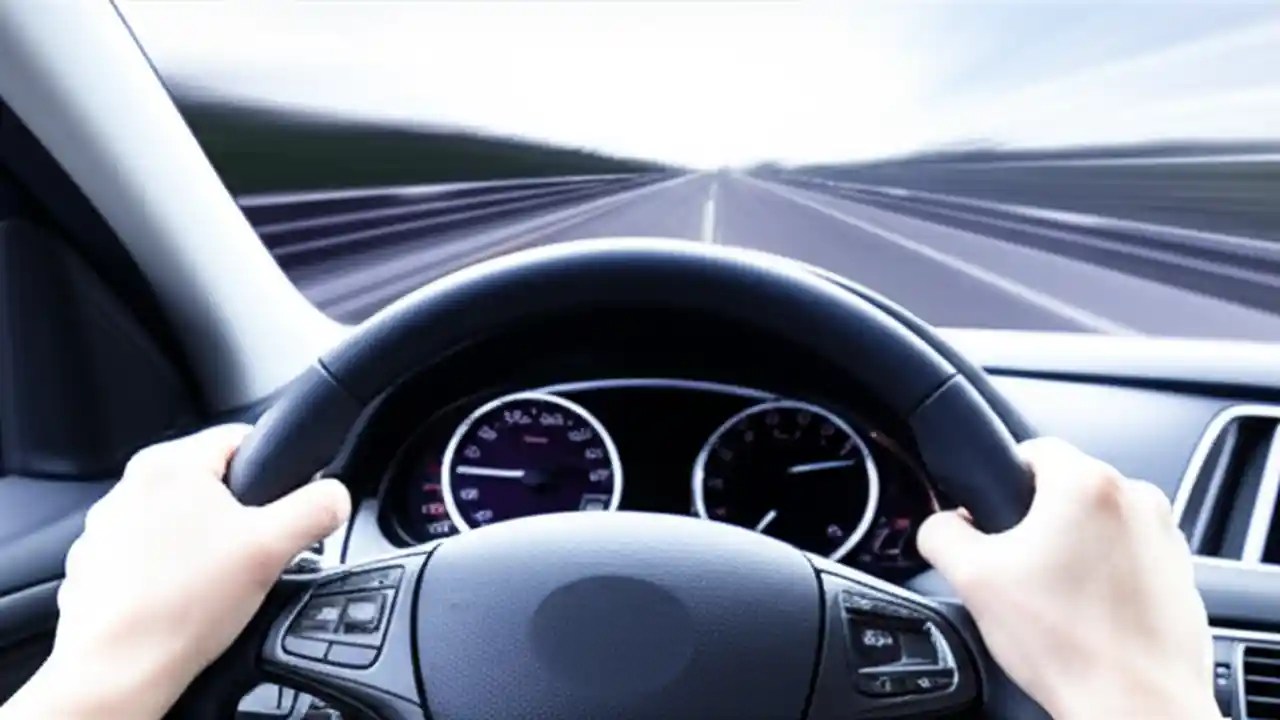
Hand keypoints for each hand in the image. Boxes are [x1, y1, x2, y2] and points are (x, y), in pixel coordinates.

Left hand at [1, 424, 350, 719]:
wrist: (120, 668)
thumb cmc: (182, 607)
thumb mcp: (273, 548)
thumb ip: (316, 510)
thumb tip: (336, 496)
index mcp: (171, 464)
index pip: (241, 438)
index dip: (273, 472)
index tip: (280, 509)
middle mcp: (130, 486)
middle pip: (210, 484)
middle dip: (237, 518)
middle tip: (250, 556)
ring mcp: (107, 526)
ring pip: (178, 520)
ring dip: (200, 544)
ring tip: (213, 584)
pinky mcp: (96, 562)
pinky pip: (147, 553)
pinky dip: (167, 571)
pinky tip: (181, 599)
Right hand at [917, 438, 1218, 719]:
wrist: (1135, 706)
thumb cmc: (1067, 645)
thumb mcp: (971, 579)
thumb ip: (940, 533)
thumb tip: (939, 525)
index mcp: (1087, 482)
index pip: (1029, 450)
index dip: (998, 485)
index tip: (991, 524)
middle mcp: (1137, 498)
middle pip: (1064, 490)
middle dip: (1036, 524)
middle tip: (1017, 573)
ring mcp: (1166, 537)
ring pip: (1096, 525)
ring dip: (1072, 550)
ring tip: (1054, 601)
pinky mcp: (1181, 574)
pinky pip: (1128, 558)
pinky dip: (1104, 577)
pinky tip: (1085, 616)